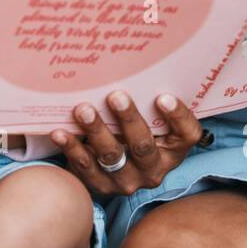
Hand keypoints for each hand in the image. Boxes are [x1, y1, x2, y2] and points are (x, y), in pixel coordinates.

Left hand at [52, 91, 202, 196]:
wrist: (107, 170)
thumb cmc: (132, 132)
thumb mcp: (147, 121)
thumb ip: (146, 101)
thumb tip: (130, 61)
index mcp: (172, 150)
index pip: (186, 135)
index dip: (178, 117)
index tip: (163, 97)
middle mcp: (152, 169)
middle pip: (144, 146)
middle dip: (129, 120)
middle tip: (115, 96)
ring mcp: (126, 180)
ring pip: (111, 156)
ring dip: (97, 130)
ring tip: (83, 109)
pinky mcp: (100, 186)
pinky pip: (84, 166)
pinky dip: (72, 147)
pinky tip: (60, 132)